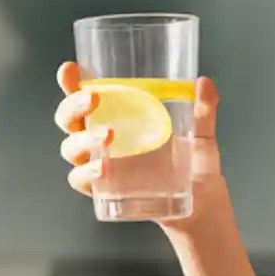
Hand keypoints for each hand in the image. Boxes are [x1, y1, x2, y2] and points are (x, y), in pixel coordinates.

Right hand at [54, 61, 229, 230]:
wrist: (202, 206)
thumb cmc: (194, 167)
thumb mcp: (201, 136)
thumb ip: (203, 110)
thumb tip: (205, 82)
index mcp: (117, 119)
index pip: (85, 96)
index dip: (71, 82)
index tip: (71, 69)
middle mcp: (101, 140)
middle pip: (70, 120)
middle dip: (72, 106)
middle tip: (93, 99)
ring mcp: (100, 165)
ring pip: (72, 149)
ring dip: (83, 139)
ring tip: (107, 135)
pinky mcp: (105, 191)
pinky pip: (82, 181)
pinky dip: (87, 174)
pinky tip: (102, 169)